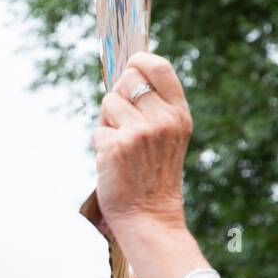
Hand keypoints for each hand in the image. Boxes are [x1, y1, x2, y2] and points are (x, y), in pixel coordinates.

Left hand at [92, 52, 192, 233]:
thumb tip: (124, 77)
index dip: (139, 62)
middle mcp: (163, 119)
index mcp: (179, 114)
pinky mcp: (117, 145)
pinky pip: (97, 130)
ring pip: (108, 103)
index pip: (159, 67)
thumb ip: (154, 107)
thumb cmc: (153, 176)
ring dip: (107, 122)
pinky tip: (114, 164)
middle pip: (126, 81)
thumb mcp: (168, 137)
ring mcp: (140, 132)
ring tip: (121, 147)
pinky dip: (100, 146)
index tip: (131, 68)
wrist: (149, 216)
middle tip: (124, 125)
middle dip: (119, 98)